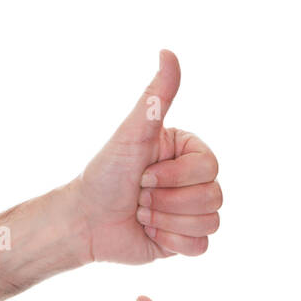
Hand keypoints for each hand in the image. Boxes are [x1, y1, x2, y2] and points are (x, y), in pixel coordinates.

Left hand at [76, 51, 220, 263]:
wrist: (87, 221)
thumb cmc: (105, 174)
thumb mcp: (132, 133)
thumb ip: (156, 97)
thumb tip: (168, 52)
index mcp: (188, 152)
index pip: (210, 167)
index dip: (175, 177)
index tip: (143, 174)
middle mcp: (194, 180)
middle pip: (213, 197)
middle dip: (167, 201)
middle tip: (139, 196)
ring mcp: (191, 211)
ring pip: (209, 223)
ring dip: (166, 221)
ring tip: (142, 214)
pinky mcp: (185, 241)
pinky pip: (200, 248)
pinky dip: (171, 243)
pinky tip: (150, 234)